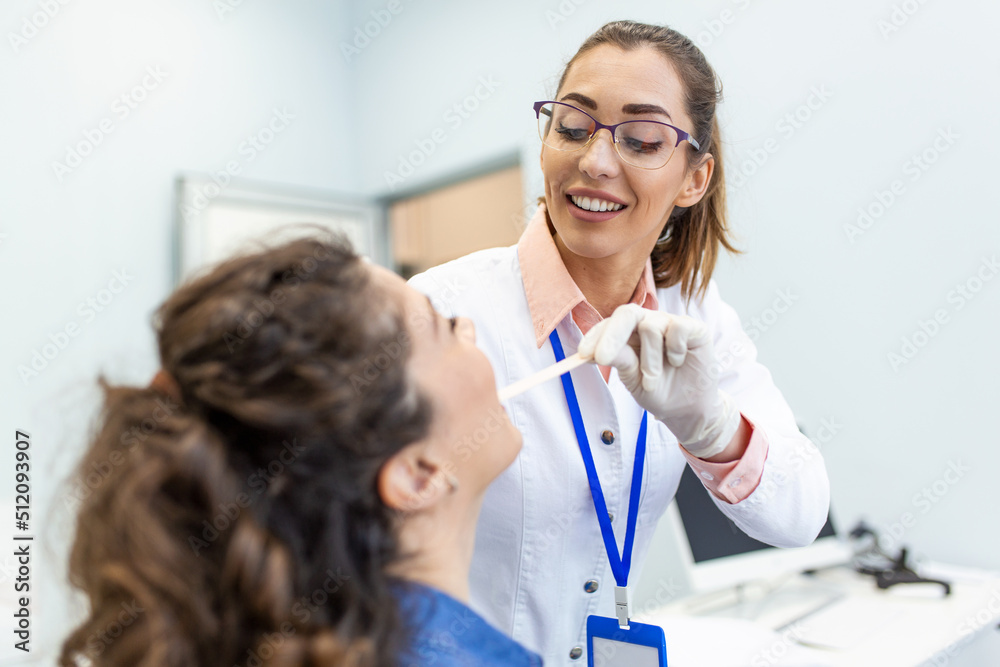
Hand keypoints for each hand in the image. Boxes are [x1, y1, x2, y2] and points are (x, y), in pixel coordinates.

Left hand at [578, 304, 740, 457]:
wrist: (687, 409)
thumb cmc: (658, 391)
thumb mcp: (632, 379)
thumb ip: (619, 361)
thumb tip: (596, 351)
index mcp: (628, 334)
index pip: (608, 325)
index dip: (594, 336)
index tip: (582, 354)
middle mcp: (648, 323)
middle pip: (627, 313)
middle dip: (612, 336)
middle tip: (601, 358)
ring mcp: (671, 323)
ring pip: (651, 327)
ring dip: (649, 361)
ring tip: (652, 380)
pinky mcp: (694, 328)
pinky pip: (678, 328)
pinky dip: (675, 349)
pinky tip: (677, 362)